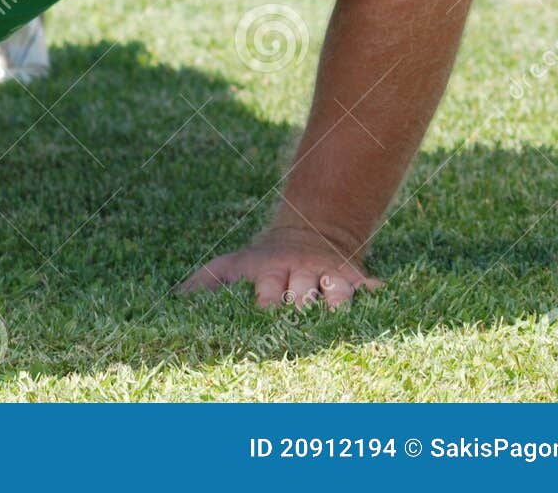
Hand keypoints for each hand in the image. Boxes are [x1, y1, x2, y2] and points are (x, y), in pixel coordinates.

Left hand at [177, 225, 383, 310]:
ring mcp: (328, 274)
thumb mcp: (229, 264)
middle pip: (302, 293)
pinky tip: (383, 304)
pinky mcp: (354, 276)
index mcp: (267, 270)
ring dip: (338, 307)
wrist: (305, 231)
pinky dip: (375, 296)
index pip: (267, 292)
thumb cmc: (259, 261)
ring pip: (337, 292)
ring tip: (339, 322)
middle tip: (301, 327)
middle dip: (301, 309)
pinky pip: (369, 287)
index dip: (266, 306)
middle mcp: (299, 271)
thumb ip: (203, 283)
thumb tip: (174, 301)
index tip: (265, 321)